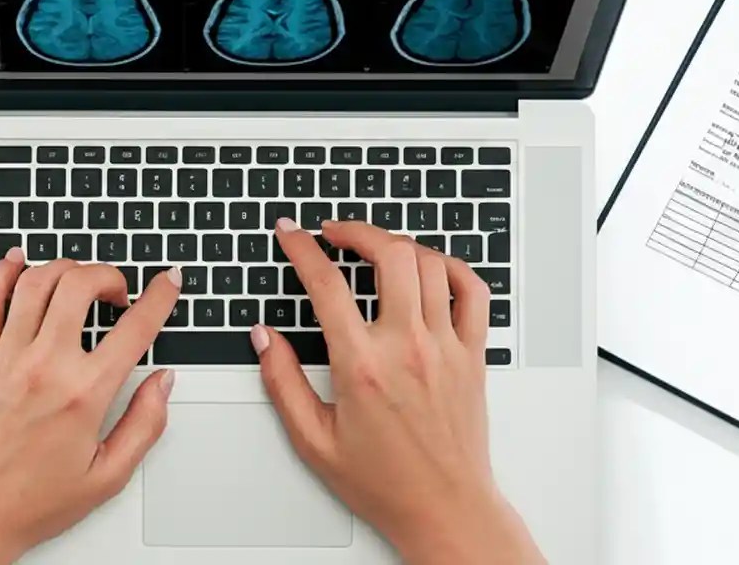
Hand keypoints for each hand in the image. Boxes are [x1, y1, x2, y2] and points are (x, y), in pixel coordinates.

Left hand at [0, 249, 179, 564]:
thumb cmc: (32, 502)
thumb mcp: (108, 475)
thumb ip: (145, 424)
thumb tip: (163, 383)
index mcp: (83, 394)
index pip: (135, 327)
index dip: (160, 296)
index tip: (167, 283)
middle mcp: (44, 367)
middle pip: (81, 284)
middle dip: (110, 276)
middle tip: (117, 292)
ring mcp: (5, 358)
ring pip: (37, 281)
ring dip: (65, 268)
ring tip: (77, 281)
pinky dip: (5, 270)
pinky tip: (18, 263)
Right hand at [256, 219, 543, 564]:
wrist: (445, 509)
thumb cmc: (384, 482)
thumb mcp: (313, 441)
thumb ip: (283, 382)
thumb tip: (265, 338)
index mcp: (362, 366)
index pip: (327, 284)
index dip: (302, 248)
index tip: (291, 234)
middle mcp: (407, 347)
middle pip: (389, 254)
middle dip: (357, 230)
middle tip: (336, 232)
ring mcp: (445, 347)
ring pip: (429, 264)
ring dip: (399, 245)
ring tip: (377, 249)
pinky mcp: (473, 355)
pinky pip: (472, 291)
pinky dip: (452, 268)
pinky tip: (431, 269)